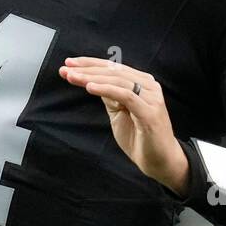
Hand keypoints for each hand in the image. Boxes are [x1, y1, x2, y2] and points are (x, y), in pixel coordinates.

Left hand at [59, 56, 189, 192]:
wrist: (160, 161)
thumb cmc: (139, 136)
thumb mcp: (118, 112)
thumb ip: (109, 96)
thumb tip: (92, 80)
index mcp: (141, 82)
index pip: (113, 67)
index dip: (90, 63)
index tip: (69, 63)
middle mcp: (148, 86)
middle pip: (113, 71)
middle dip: (87, 69)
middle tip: (65, 69)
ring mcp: (151, 98)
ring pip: (118, 80)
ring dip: (92, 77)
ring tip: (72, 77)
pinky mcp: (150, 112)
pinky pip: (126, 95)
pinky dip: (106, 89)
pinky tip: (90, 87)